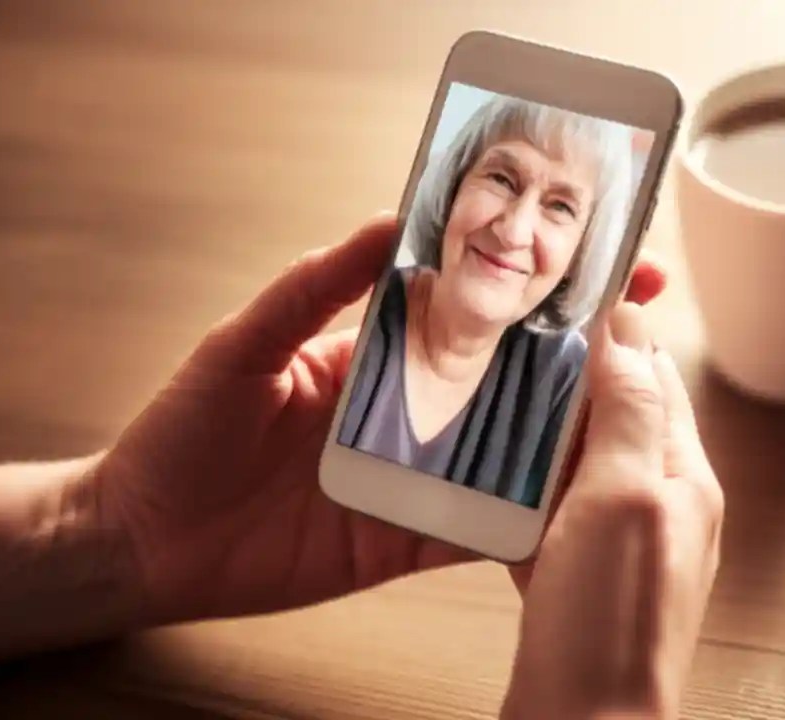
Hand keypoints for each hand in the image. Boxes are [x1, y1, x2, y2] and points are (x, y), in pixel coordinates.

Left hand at [93, 215, 666, 623]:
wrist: (143, 539)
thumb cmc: (181, 432)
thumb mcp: (245, 344)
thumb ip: (314, 289)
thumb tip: (387, 223)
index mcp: (373, 353)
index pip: (464, 308)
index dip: (524, 281)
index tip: (589, 254)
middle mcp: (404, 411)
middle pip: (502, 378)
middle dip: (570, 353)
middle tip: (641, 328)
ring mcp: (410, 476)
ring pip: (504, 452)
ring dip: (562, 435)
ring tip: (630, 412)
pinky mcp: (403, 538)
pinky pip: (475, 527)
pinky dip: (522, 520)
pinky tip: (570, 505)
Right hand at [501, 303, 724, 718]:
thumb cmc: (610, 628)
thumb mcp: (624, 498)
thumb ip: (629, 412)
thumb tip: (630, 327)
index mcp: (681, 475)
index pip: (652, 374)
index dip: (612, 329)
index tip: (560, 294)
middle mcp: (656, 503)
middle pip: (612, 413)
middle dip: (567, 376)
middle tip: (510, 344)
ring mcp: (616, 541)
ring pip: (576, 459)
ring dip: (538, 429)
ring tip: (489, 400)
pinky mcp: (577, 575)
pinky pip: (550, 509)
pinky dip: (520, 485)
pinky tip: (485, 480)